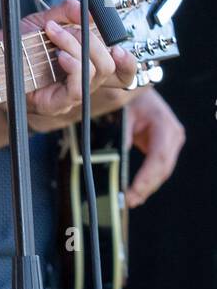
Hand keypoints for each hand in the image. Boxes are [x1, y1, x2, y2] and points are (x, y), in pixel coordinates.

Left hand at [13, 0, 126, 119]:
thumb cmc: (18, 47)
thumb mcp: (42, 22)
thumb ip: (64, 13)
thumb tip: (82, 6)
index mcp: (85, 64)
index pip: (120, 71)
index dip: (128, 61)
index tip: (119, 44)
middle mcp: (82, 82)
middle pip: (109, 67)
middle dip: (92, 41)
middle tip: (68, 28)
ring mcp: (70, 95)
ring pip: (94, 73)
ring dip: (76, 47)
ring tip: (54, 35)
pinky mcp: (57, 105)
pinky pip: (77, 89)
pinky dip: (73, 67)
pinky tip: (60, 56)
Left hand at [124, 88, 184, 207]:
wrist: (137, 87)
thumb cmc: (130, 98)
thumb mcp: (123, 113)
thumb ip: (122, 135)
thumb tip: (116, 161)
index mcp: (164, 124)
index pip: (158, 157)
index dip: (147, 177)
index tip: (134, 191)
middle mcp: (173, 135)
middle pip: (162, 168)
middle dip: (146, 187)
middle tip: (129, 201)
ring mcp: (171, 143)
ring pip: (161, 172)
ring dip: (147, 187)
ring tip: (131, 200)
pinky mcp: (165, 148)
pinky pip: (157, 168)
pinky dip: (147, 180)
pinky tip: (136, 191)